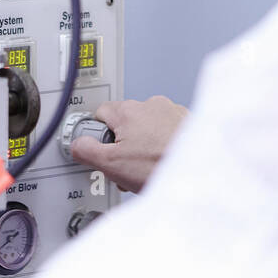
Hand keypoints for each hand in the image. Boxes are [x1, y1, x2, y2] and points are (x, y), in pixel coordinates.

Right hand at [71, 96, 188, 192]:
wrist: (201, 173)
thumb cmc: (162, 166)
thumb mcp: (112, 164)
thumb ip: (86, 150)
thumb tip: (77, 144)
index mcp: (129, 110)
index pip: (99, 114)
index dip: (98, 137)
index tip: (102, 151)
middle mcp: (151, 105)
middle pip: (125, 122)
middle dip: (123, 145)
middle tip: (127, 167)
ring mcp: (172, 112)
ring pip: (147, 128)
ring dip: (144, 146)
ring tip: (147, 169)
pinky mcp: (189, 123)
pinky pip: (167, 131)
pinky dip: (163, 145)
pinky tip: (163, 163)